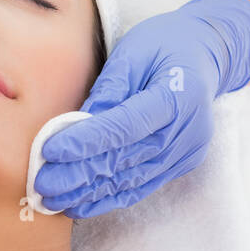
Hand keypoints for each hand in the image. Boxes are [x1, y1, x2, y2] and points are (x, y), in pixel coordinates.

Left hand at [32, 0, 249, 218]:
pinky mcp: (181, 163)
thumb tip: (75, 124)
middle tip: (41, 185)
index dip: (85, 142)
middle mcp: (185, 131)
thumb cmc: (166, 44)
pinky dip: (110, 198)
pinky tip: (82, 205)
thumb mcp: (134, 52)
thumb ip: (108, 90)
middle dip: (78, 175)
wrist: (208, 53)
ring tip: (53, 200)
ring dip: (89, 193)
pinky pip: (142, 186)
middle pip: (124, 159)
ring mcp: (185, 151)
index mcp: (176, 96)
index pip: (123, 126)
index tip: (50, 151)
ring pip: (130, 179)